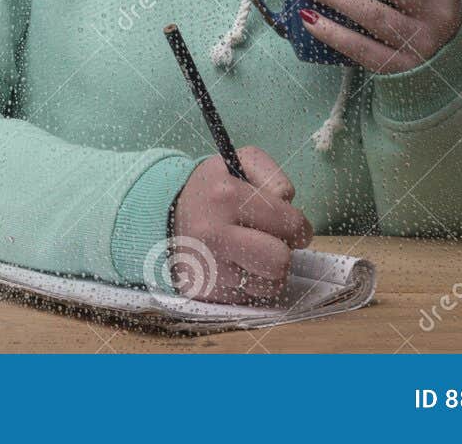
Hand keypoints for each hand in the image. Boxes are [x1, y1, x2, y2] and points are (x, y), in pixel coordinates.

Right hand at [167, 146, 311, 304]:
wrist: (162, 214)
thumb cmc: (212, 189)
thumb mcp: (239, 162)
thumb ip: (273, 175)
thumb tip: (288, 203)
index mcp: (226, 197)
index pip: (290, 224)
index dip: (299, 226)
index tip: (288, 225)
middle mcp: (214, 235)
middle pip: (280, 262)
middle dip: (283, 252)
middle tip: (271, 242)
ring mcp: (208, 267)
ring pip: (269, 286)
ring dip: (266, 272)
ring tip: (250, 254)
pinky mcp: (205, 292)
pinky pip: (249, 298)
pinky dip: (247, 285)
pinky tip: (234, 266)